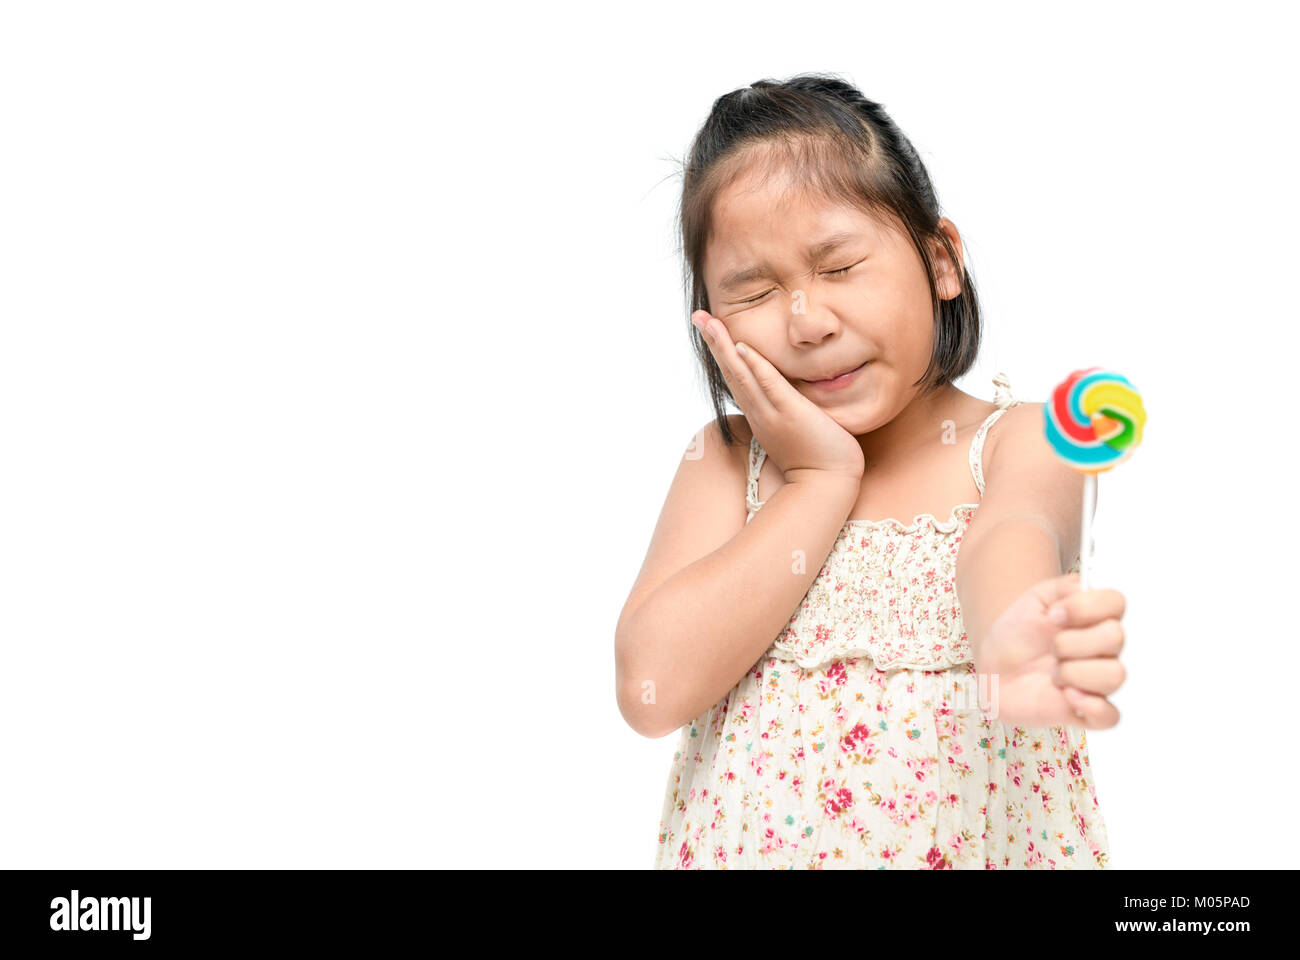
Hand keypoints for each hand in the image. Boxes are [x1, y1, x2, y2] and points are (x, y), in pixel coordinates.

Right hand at [690, 309, 863, 482]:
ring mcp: (772, 412)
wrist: (828, 485)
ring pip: (741, 374)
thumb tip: (793, 396)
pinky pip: (769, 385)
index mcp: (760, 414)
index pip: (737, 378)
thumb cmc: (818, 461)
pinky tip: (741, 346)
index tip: (711, 330)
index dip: (722, 353)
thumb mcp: (797, 430)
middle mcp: (759, 412)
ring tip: (709, 322)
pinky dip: (755, 366)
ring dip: (724, 347)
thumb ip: (789, 412)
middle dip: (714, 342)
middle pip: (731, 371)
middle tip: (698, 316)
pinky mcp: (790, 413)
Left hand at [975, 571, 1124, 729]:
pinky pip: (1111, 716)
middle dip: (1072, 641)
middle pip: (1116, 638)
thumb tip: (1087, 588)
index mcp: (1094, 618)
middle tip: (1051, 647)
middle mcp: (1102, 649)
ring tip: (1053, 674)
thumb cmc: (1017, 634)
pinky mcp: (1086, 712)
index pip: (1117, 603)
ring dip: (1075, 672)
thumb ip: (1064, 588)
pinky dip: (1091, 705)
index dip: (1086, 607)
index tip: (1055, 615)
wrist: (994, 667)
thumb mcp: (1034, 600)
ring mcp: (1096, 681)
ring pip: (1116, 675)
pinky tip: (1066, 695)